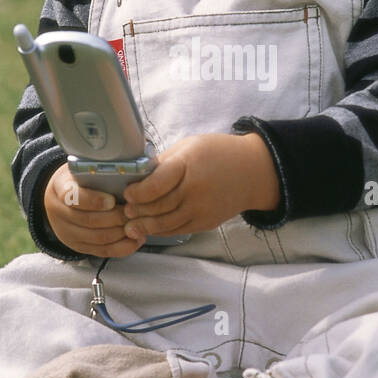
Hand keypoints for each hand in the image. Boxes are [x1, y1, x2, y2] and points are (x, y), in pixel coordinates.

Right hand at [43, 163, 143, 257]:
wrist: (62, 197)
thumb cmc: (80, 179)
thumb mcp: (83, 169)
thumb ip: (99, 171)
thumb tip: (127, 172)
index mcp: (60, 188)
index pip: (73, 197)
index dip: (94, 200)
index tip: (112, 200)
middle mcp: (59, 212)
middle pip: (88, 220)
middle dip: (115, 218)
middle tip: (134, 212)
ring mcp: (66, 231)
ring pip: (96, 238)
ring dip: (120, 233)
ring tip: (137, 224)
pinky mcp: (77, 246)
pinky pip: (101, 251)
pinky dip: (121, 247)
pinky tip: (135, 239)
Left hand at [121, 132, 279, 242]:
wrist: (253, 172)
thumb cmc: (218, 153)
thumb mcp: (189, 146)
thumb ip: (164, 162)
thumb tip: (137, 176)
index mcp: (188, 165)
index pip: (156, 184)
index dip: (138, 192)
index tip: (128, 192)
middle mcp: (195, 190)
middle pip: (158, 206)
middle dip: (137, 210)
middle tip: (124, 210)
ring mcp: (201, 209)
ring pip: (165, 223)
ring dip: (144, 225)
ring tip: (131, 223)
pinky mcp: (205, 223)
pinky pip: (177, 230)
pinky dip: (160, 230)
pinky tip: (149, 227)